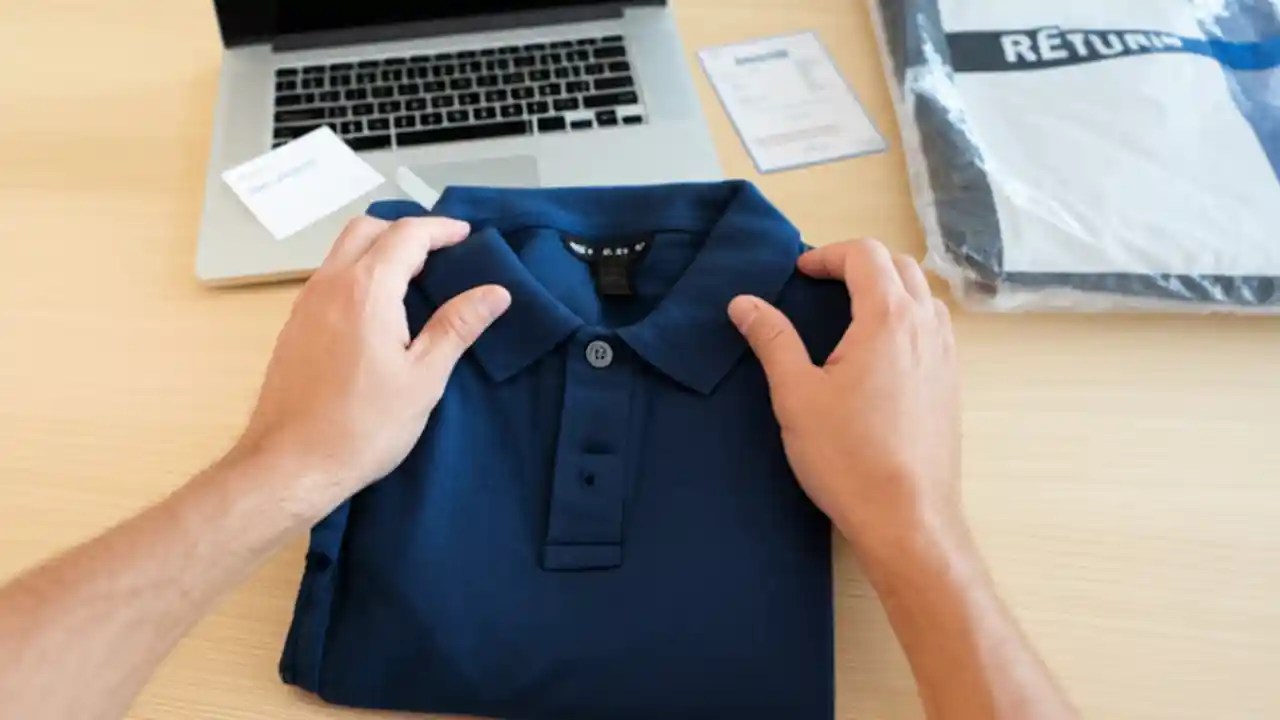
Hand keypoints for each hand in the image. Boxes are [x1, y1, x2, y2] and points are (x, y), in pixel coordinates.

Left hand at [236, 216, 510, 514]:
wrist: (291, 465)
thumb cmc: (363, 427)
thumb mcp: (423, 379)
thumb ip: (457, 327)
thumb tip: (495, 293)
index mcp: (366, 290)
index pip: (406, 235)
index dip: (440, 229)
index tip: (466, 235)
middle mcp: (329, 285)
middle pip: (367, 230)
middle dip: (405, 230)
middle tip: (440, 250)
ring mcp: (305, 304)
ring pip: (342, 251)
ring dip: (379, 249)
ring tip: (414, 276)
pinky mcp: (294, 326)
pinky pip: (329, 278)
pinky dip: (358, 273)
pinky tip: (378, 309)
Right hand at [727, 239, 959, 555]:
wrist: (906, 518)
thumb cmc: (848, 457)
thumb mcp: (796, 395)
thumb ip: (772, 340)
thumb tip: (744, 303)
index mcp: (888, 318)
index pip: (866, 254)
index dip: (828, 255)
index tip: (799, 274)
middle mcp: (926, 327)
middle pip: (900, 266)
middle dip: (860, 264)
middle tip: (822, 286)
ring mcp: (946, 355)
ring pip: (923, 295)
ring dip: (889, 289)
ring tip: (851, 315)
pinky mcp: (951, 384)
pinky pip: (934, 328)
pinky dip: (907, 319)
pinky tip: (879, 355)